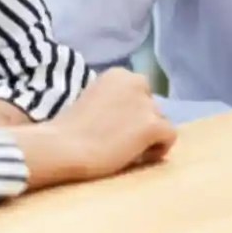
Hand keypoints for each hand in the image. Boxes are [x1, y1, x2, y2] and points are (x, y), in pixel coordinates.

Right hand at [15, 69, 176, 189]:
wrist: (61, 147)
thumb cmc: (67, 130)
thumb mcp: (93, 100)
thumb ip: (115, 101)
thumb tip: (132, 116)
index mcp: (119, 74)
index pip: (139, 93)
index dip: (130, 112)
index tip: (113, 127)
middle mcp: (136, 82)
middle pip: (151, 106)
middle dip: (140, 122)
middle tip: (119, 141)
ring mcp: (146, 104)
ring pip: (161, 121)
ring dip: (148, 136)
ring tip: (125, 151)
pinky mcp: (152, 125)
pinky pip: (170, 137)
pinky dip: (159, 149)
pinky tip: (140, 158)